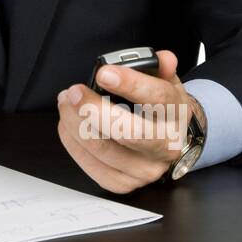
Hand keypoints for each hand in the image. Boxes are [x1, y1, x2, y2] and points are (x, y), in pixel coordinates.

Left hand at [55, 49, 205, 193]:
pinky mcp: (123, 183)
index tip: (104, 72)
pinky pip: (91, 165)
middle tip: (73, 92)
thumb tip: (163, 58)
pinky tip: (67, 124)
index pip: (158, 99)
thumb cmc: (159, 108)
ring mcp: (145, 170)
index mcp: (177, 116)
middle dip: (94, 109)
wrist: (167, 140)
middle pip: (129, 132)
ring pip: (104, 149)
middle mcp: (165, 147)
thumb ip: (161, 68)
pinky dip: (72, 142)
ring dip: (75, 123)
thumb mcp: (165, 82)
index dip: (130, 84)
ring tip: (65, 102)